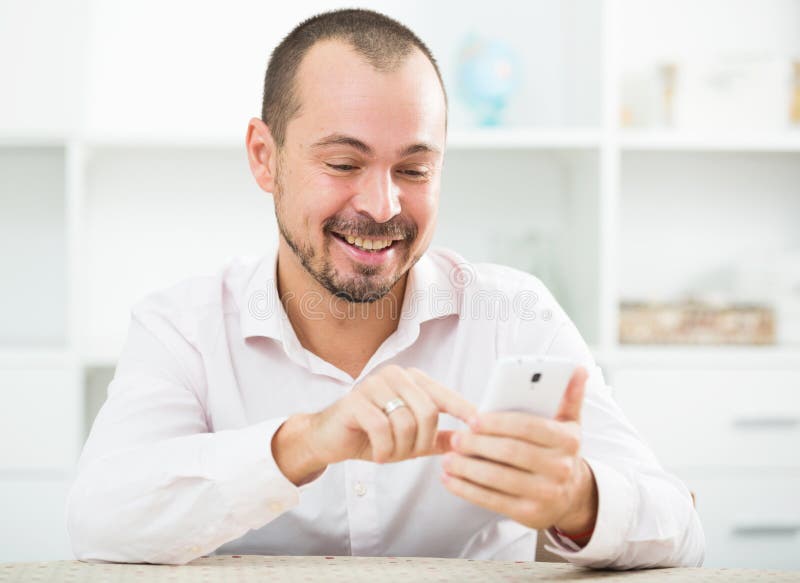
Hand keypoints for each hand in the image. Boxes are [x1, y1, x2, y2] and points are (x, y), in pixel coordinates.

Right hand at [273, 365, 476, 484]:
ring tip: (389, 453)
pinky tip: (378, 454)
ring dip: (400, 448)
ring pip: (406, 422)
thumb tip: (468, 441)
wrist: (328, 439)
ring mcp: (373, 384)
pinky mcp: (355, 400)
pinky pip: (383, 428)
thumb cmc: (371, 436)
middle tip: (408, 454)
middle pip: (427, 411)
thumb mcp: (409, 439)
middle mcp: (394, 375)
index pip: (443, 394)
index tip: (480, 425)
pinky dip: (385, 449)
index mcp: (411, 379)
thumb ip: (437, 438)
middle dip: (422, 441)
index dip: (463, 409)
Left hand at [440, 366, 597, 538]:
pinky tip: (449, 479)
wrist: (572, 495)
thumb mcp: (569, 423)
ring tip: (447, 458)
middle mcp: (560, 468)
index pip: (528, 427)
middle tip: (454, 437)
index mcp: (567, 440)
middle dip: (478, 445)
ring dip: (467, 468)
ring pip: (498, 478)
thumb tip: (578, 368)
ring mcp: (546, 494)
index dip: (498, 423)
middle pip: (510, 453)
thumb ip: (569, 395)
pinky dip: (466, 490)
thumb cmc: (559, 450)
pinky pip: (492, 501)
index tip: (472, 419)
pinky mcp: (530, 515)